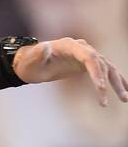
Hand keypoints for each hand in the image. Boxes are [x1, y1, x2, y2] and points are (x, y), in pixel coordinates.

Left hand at [12, 37, 127, 106]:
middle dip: (107, 82)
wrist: (29, 63)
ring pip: (107, 68)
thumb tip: (44, 46)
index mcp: (71, 46)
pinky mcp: (87, 64)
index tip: (100, 88)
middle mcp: (82, 48)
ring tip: (125, 99)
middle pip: (101, 63)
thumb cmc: (29, 62)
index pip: (90, 57)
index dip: (96, 72)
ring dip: (117, 82)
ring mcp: (86, 55)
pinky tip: (125, 91)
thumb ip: (38, 53)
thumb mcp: (31, 59)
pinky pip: (105, 71)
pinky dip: (116, 80)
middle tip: (105, 101)